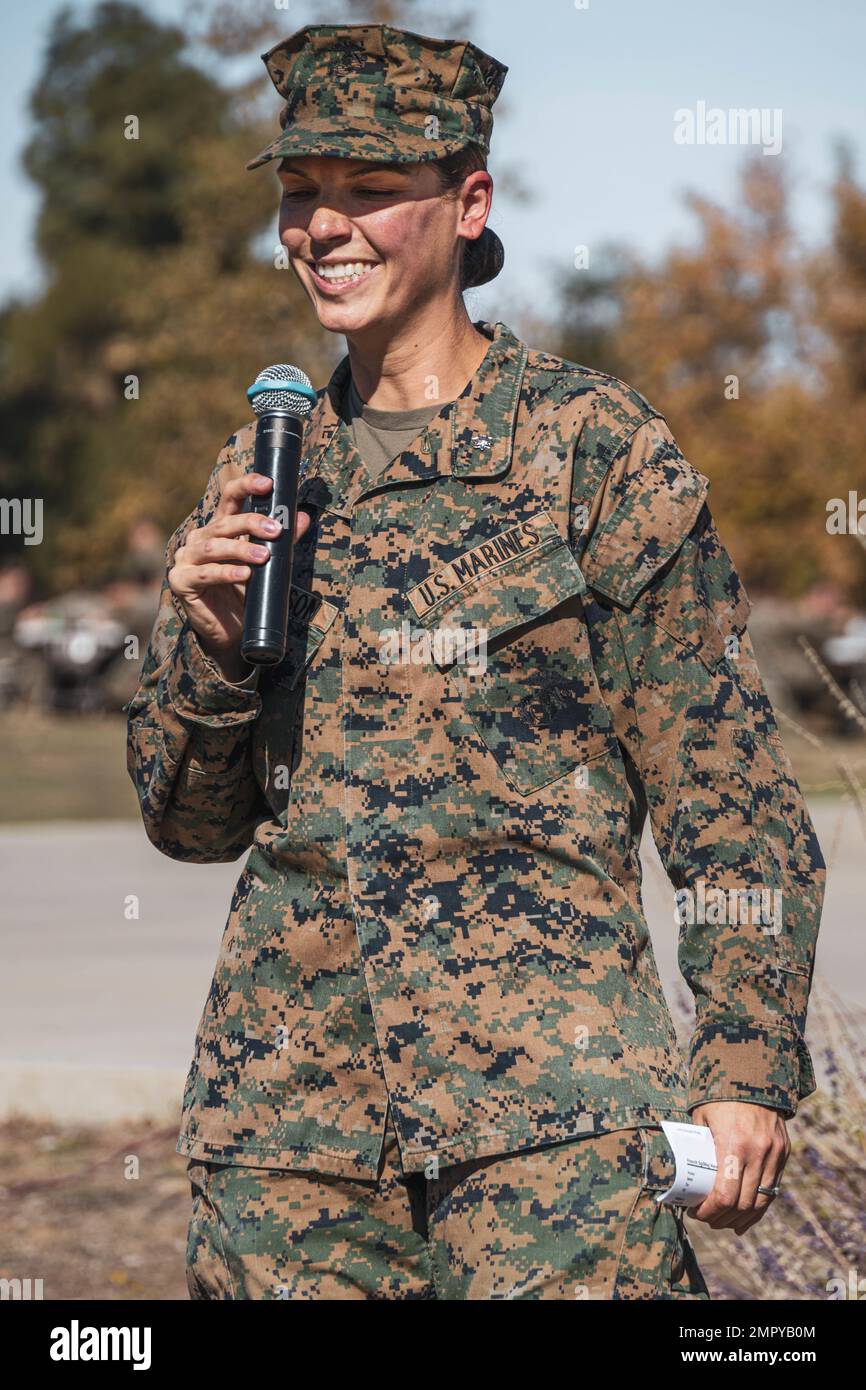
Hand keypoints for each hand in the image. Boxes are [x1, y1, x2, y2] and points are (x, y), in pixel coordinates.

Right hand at [168, 472, 311, 681]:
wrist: (231, 632)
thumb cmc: (246, 593)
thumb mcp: (267, 564)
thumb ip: (282, 543)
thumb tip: (302, 518)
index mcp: (219, 528)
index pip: (229, 498)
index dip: (246, 486)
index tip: (268, 483)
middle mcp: (200, 539)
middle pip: (224, 523)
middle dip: (251, 523)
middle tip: (275, 530)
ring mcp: (187, 559)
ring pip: (213, 547)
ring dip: (240, 549)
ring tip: (264, 556)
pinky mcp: (181, 581)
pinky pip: (205, 573)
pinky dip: (226, 572)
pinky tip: (244, 574)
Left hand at [686, 1101, 789, 1233]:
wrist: (754, 1075)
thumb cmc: (719, 1096)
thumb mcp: (701, 1117)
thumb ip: (697, 1145)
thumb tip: (681, 1173)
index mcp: (732, 1143)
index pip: (724, 1195)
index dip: (710, 1211)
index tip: (696, 1213)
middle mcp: (757, 1152)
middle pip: (742, 1203)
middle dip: (722, 1218)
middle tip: (707, 1220)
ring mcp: (774, 1153)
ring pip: (760, 1201)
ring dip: (741, 1218)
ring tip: (724, 1222)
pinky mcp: (783, 1153)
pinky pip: (773, 1189)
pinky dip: (759, 1208)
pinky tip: (745, 1217)